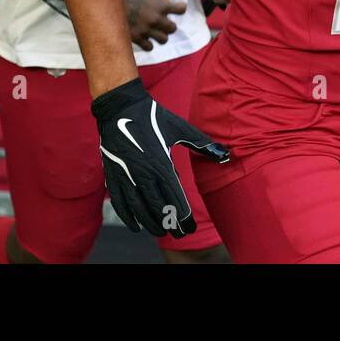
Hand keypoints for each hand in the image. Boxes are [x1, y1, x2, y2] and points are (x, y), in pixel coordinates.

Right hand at [37, 0, 184, 48]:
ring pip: (163, 40)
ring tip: (154, 31)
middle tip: (162, 21)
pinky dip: (148, 43)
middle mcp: (156, 18)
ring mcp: (147, 29)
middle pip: (173, 28)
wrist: (107, 1)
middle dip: (169, 25)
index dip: (179, 8)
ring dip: (160, 35)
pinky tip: (144, 37)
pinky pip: (149, 47)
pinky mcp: (136, 38)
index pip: (181, 9)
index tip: (176, 8)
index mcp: (160, 4)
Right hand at [91, 78, 229, 236]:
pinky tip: (135, 226)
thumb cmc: (154, 117)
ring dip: (150, 223)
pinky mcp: (113, 175)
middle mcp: (143, 173)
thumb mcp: (181, 128)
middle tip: (179, 233)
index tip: (191, 228)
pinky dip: (127, 216)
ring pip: (138, 208)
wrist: (121, 107)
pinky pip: (120, 202)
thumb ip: (203, 144)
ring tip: (160, 231)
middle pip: (157, 207)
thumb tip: (226, 154)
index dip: (183, 216)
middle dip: (169, 223)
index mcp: (161, 163)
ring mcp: (126, 175)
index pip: (175, 198)